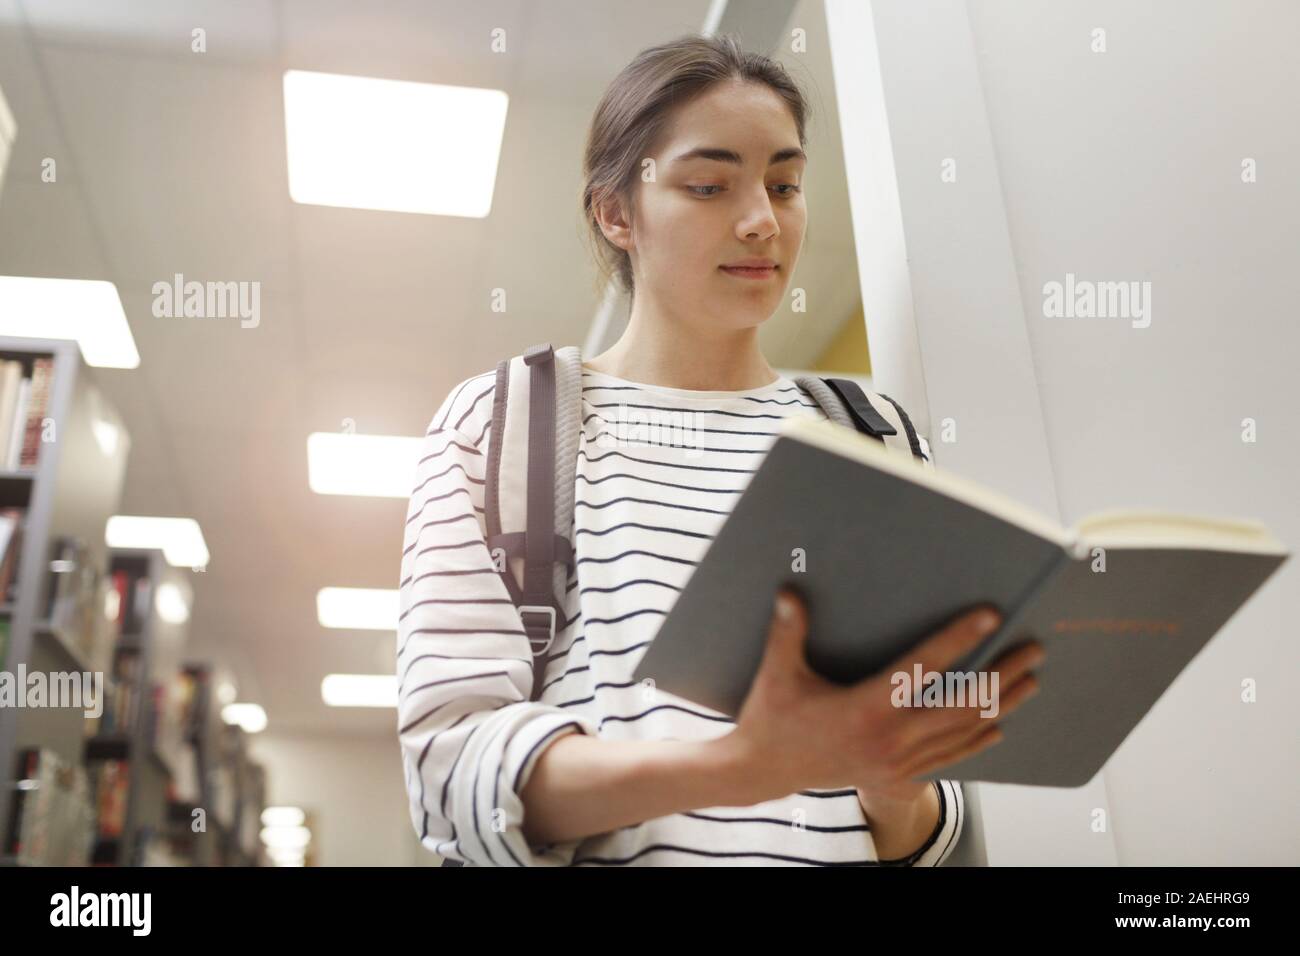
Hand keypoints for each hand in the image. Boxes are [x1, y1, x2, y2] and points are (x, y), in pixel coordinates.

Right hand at [725, 586, 1044, 801]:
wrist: (763, 772)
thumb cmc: (771, 720)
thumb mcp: (777, 674)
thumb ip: (787, 631)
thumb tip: (789, 591)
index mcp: (866, 708)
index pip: (924, 668)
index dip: (958, 639)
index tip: (990, 617)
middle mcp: (889, 737)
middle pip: (961, 704)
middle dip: (1002, 675)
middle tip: (1032, 650)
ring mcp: (897, 760)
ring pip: (962, 733)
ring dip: (1000, 706)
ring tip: (1029, 681)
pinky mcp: (896, 774)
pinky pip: (949, 758)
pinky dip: (977, 741)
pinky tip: (997, 726)